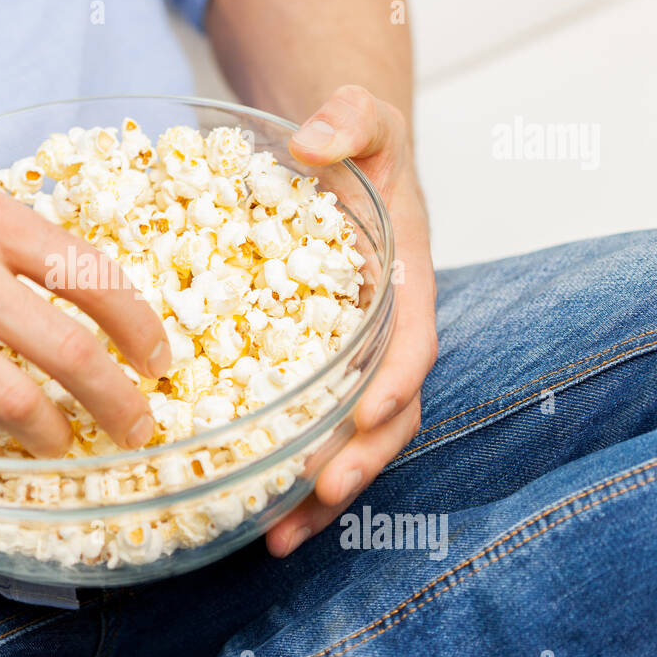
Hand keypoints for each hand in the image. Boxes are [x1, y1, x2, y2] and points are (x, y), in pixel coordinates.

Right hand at [0, 161, 169, 457]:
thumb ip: (2, 240)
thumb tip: (75, 293)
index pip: (93, 274)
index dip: (141, 326)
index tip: (159, 361)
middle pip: (71, 351)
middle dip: (120, 403)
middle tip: (138, 430)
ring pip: (16, 403)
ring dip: (52, 438)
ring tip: (61, 448)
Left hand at [266, 84, 437, 556]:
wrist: (331, 165)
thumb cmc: (355, 146)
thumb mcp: (361, 117)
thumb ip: (351, 120)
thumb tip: (315, 144)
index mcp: (405, 287)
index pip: (412, 343)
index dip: (394, 382)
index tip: (366, 415)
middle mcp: (382, 336)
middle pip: (384, 414)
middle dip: (359, 461)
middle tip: (320, 496)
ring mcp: (346, 362)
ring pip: (344, 440)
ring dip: (317, 493)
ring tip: (275, 539)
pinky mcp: (305, 373)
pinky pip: (299, 429)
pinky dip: (279, 471)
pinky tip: (243, 510)